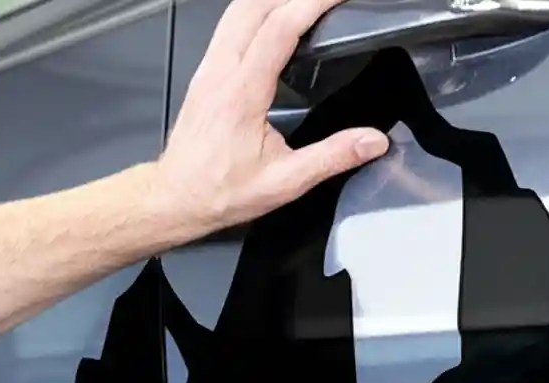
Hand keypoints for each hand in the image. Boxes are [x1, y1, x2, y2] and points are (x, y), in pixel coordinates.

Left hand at [156, 0, 389, 235]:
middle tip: (326, 0)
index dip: (311, 4)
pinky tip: (274, 21)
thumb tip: (373, 141)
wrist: (175, 198)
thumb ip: (332, 157)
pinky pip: (229, 27)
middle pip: (254, 6)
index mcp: (242, 93)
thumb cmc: (220, 191)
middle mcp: (221, 72)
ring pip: (237, 11)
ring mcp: (209, 69)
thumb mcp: (284, 182)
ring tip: (304, 4)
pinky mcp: (205, 74)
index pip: (279, 28)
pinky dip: (255, 13)